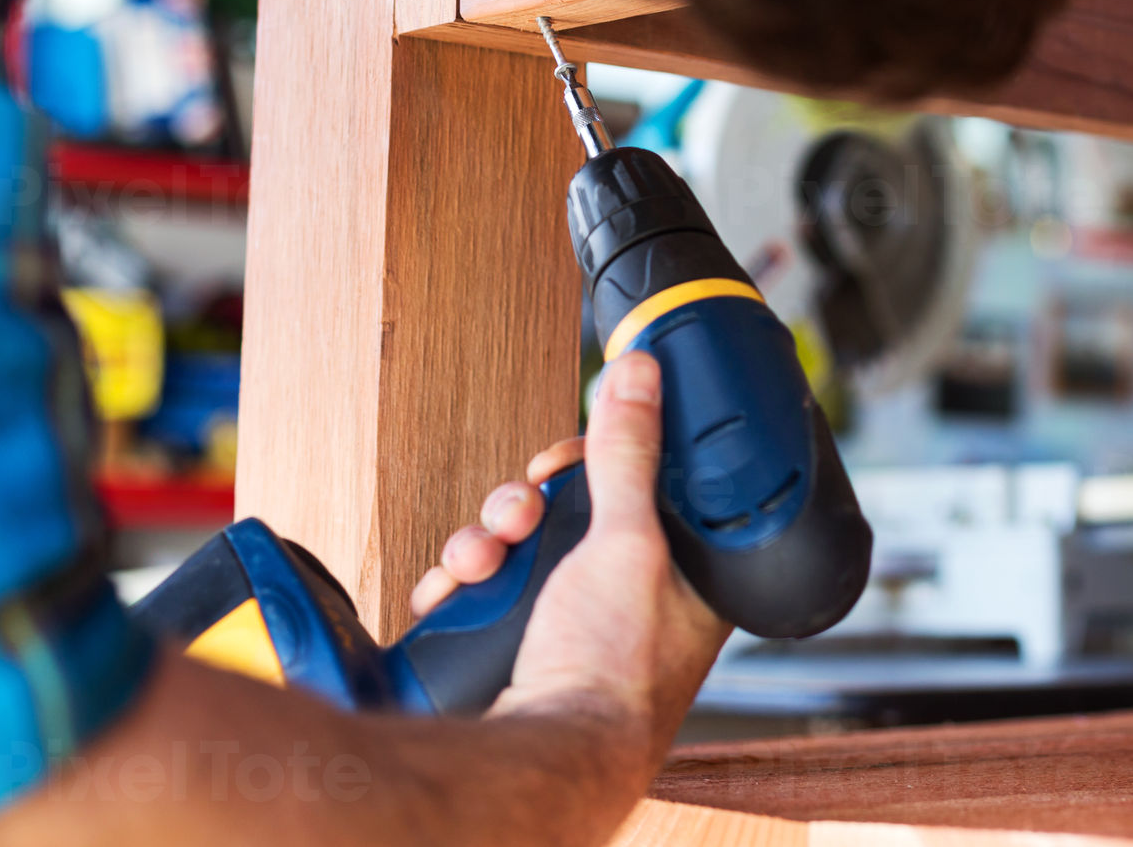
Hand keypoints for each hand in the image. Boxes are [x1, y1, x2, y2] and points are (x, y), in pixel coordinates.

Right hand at [410, 352, 729, 753]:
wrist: (548, 756)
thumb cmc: (615, 671)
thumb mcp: (629, 542)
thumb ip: (631, 454)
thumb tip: (640, 375)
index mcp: (681, 569)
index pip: (636, 484)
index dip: (593, 462)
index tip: (564, 457)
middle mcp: (628, 593)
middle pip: (563, 510)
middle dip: (522, 504)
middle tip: (517, 516)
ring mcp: (569, 621)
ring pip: (514, 545)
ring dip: (483, 540)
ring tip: (479, 562)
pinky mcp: (518, 644)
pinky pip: (479, 590)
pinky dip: (459, 584)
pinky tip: (451, 594)